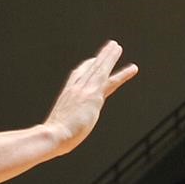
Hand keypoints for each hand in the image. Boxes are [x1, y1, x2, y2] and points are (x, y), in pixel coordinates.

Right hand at [43, 40, 137, 155]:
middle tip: (110, 47)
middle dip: (101, 57)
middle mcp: (75, 89)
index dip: (85, 67)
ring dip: (110, 57)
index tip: (91, 60)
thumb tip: (52, 136)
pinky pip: (111, 81)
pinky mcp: (95, 96)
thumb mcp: (54, 127)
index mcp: (66, 96)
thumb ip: (57, 126)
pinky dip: (123, 74)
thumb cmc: (51, 137)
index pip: (77, 76)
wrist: (53, 135)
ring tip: (118, 47)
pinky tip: (133, 68)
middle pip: (91, 68)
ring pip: (101, 70)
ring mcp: (85, 91)